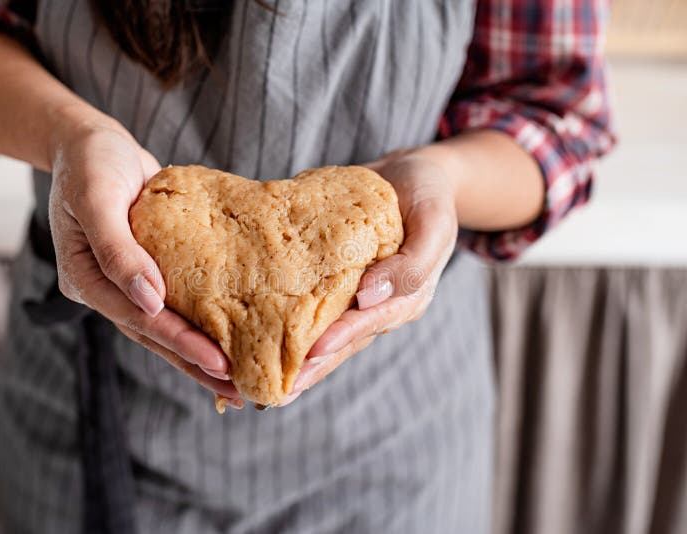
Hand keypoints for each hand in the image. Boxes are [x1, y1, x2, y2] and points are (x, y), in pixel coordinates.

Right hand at [48, 115, 242, 406]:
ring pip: (165, 326)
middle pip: (154, 336)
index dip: (180, 343)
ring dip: (198, 353)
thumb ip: (118, 250)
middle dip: (195, 363)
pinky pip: (175, 301)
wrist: (92, 142)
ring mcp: (126, 282)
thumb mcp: (97, 198)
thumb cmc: (90, 163)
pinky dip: (198, 320)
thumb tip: (150, 299)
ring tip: (237, 380)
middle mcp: (106, 289)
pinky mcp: (148, 269)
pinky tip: (227, 336)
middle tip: (239, 390)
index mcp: (85, 279)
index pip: (139, 319)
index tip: (219, 364)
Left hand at [282, 147, 459, 404]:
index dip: (339, 339)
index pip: (367, 324)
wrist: (412, 175)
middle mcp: (375, 305)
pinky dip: (285, 319)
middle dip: (309, 367)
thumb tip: (370, 297)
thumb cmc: (429, 199)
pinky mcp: (331, 279)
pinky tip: (256, 334)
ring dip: (292, 355)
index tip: (310, 354)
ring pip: (320, 330)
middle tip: (275, 393)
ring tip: (259, 381)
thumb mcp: (434, 224)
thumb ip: (412, 264)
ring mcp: (352, 295)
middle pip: (340, 342)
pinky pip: (309, 303)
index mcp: (403, 299)